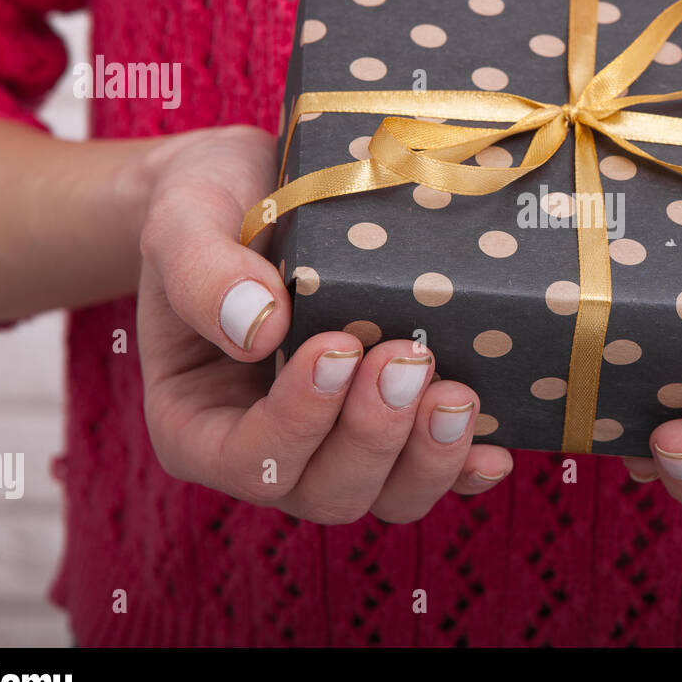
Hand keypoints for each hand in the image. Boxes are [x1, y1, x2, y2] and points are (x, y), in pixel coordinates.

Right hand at [135, 125, 511, 523]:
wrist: (260, 183)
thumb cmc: (209, 203)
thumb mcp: (184, 218)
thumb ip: (202, 271)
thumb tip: (259, 330)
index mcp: (198, 423)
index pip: (248, 461)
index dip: (298, 421)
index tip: (337, 348)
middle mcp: (271, 451)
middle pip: (327, 492)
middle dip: (373, 436)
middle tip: (408, 360)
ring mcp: (338, 446)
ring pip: (387, 498)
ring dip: (428, 458)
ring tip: (457, 395)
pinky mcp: (396, 426)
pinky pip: (433, 472)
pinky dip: (466, 467)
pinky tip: (497, 446)